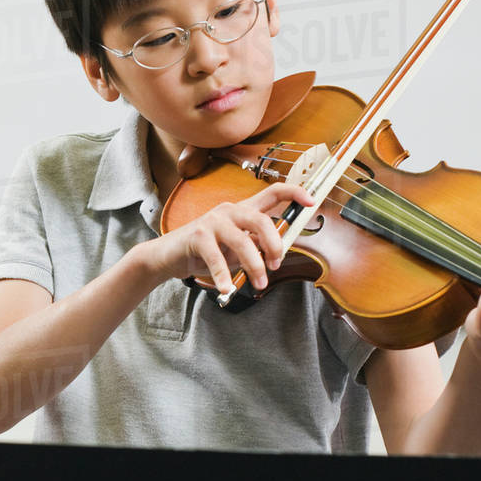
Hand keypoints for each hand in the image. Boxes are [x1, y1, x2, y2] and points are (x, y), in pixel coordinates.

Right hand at [155, 182, 316, 293]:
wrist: (169, 256)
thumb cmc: (205, 252)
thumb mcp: (235, 249)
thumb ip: (255, 245)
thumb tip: (277, 252)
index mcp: (243, 210)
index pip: (273, 192)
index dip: (295, 193)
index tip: (312, 202)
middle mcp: (230, 210)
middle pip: (262, 219)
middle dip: (274, 244)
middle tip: (276, 265)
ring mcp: (213, 221)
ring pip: (242, 241)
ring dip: (254, 265)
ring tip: (258, 283)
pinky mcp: (198, 236)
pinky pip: (216, 258)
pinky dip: (224, 276)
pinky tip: (227, 289)